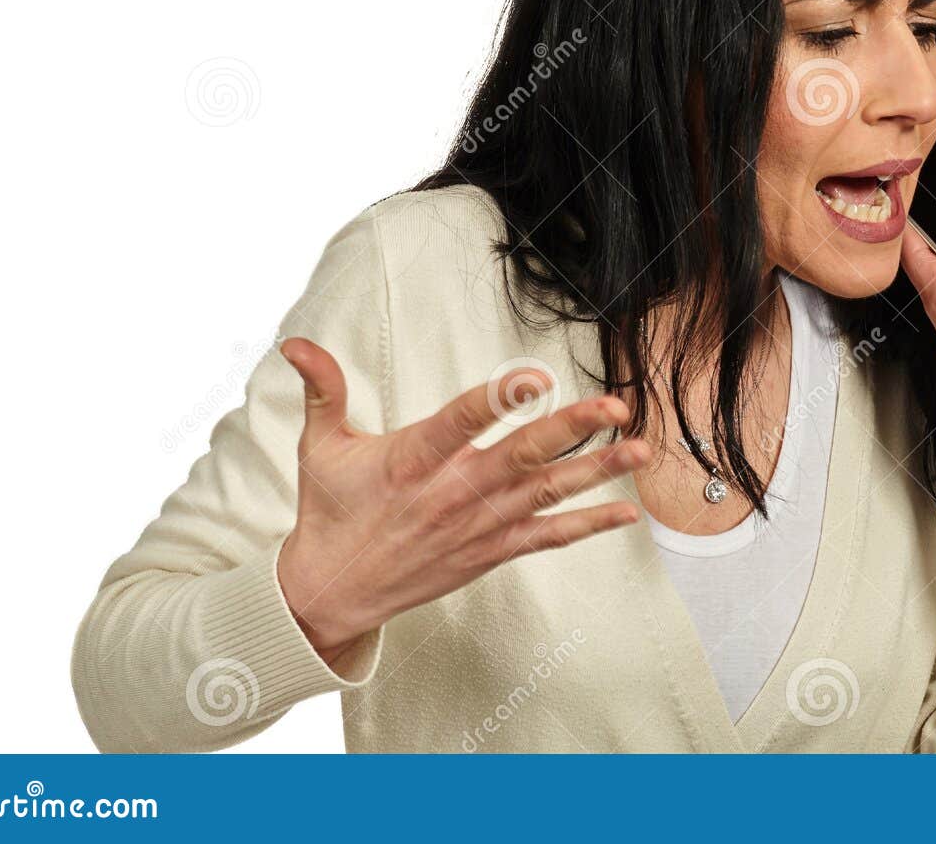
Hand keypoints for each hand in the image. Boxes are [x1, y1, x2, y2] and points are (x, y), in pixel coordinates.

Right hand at [273, 338, 646, 661]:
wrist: (331, 592)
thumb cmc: (330, 511)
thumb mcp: (319, 446)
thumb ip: (322, 389)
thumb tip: (295, 344)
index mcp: (411, 460)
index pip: (460, 422)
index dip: (497, 398)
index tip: (533, 377)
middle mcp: (452, 493)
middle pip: (520, 456)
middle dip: (572, 430)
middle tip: (614, 408)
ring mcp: (476, 526)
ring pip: (545, 494)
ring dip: (596, 471)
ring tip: (640, 449)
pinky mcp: (490, 552)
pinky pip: (547, 538)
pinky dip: (587, 526)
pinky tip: (626, 513)